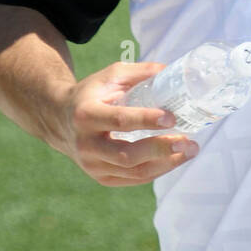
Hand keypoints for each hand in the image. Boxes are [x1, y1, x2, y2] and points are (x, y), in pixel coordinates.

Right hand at [57, 59, 197, 187]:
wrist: (61, 120)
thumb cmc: (92, 94)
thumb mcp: (110, 76)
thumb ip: (141, 73)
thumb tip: (174, 70)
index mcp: (86, 114)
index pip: (119, 120)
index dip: (146, 120)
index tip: (172, 117)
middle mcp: (86, 144)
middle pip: (127, 155)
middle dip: (160, 149)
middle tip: (189, 142)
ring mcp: (92, 165)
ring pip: (133, 172)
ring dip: (166, 163)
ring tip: (190, 150)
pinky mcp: (101, 177)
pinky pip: (134, 180)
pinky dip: (158, 170)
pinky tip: (175, 159)